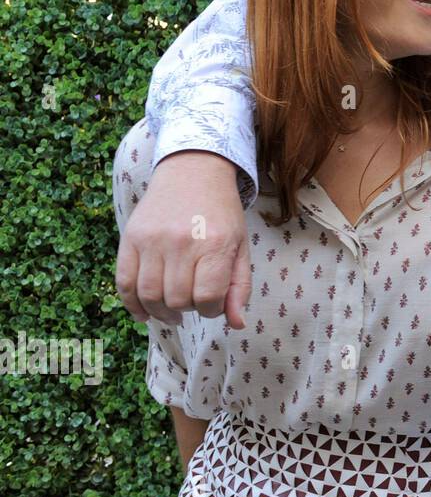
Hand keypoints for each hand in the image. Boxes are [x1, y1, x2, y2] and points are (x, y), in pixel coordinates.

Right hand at [115, 151, 250, 328]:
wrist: (194, 172)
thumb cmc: (222, 214)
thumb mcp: (241, 247)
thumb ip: (239, 287)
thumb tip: (237, 324)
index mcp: (215, 244)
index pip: (207, 298)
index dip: (211, 310)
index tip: (212, 303)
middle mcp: (182, 242)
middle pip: (176, 300)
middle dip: (187, 309)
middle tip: (192, 301)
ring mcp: (152, 239)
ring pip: (149, 295)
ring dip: (160, 312)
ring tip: (170, 311)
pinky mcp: (130, 237)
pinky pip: (124, 282)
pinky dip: (131, 303)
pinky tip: (144, 312)